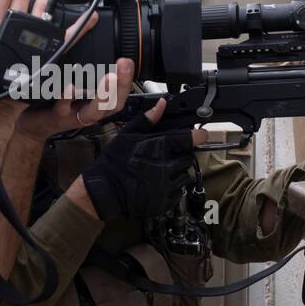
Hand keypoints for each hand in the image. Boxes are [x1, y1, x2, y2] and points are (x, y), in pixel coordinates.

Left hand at [16, 50, 131, 142]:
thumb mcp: (73, 73)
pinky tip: (70, 87)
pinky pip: (63, 108)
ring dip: (103, 94)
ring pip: (95, 110)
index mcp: (98, 99)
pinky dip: (67, 98)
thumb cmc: (56, 99)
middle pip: (115, 102)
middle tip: (125, 64)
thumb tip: (93, 18)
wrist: (34, 122)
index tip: (129, 60)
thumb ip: (81, 48)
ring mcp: (75, 114)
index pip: (121, 92)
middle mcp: (91, 109)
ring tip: (108, 78)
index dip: (128, 78)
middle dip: (123, 84)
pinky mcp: (58, 117)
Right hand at [78, 100, 197, 220]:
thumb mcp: (127, 135)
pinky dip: (172, 188)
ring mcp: (167, 185)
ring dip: (177, 172)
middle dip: (181, 154)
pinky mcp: (166, 201)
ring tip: (160, 170)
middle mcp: (167, 166)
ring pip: (184, 175)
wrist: (105, 190)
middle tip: (167, 155)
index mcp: (160, 147)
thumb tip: (161, 104)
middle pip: (187, 157)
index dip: (197, 135)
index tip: (200, 135)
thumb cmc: (114, 161)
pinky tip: (158, 183)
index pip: (190, 139)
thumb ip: (147, 120)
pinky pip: (178, 192)